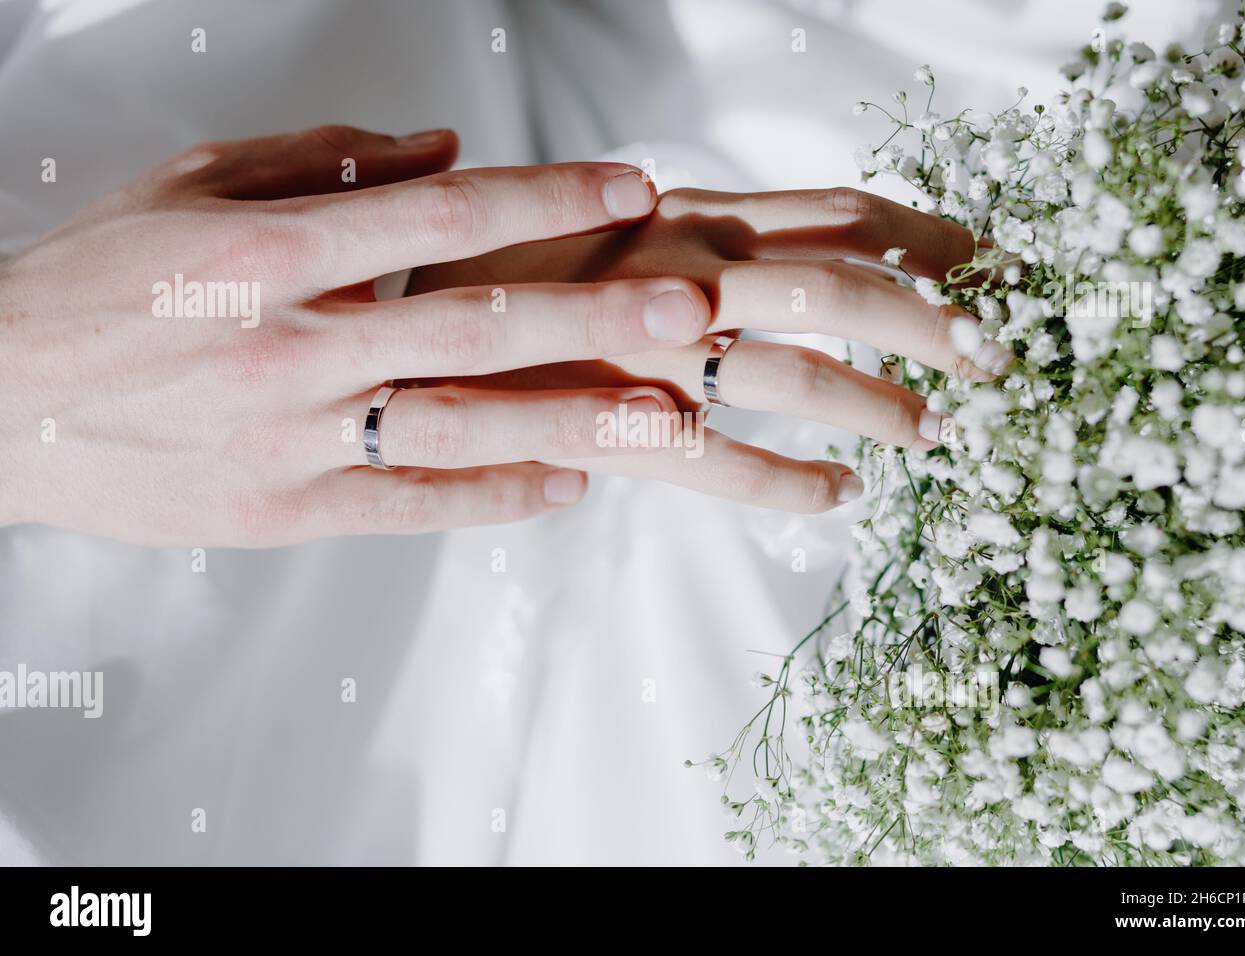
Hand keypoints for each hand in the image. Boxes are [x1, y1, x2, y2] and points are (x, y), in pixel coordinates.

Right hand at [0, 126, 713, 545]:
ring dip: (573, 418)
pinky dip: (493, 495)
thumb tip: (446, 148)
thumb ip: (324, 159)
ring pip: (458, 425)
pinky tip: (567, 485)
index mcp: (272, 247)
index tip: (631, 185)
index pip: (442, 215)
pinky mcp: (282, 510)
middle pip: (473, 324)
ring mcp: (291, 435)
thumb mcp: (192, 186)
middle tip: (689, 305)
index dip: (549, 194)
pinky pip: (410, 505)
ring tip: (667, 416)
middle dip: (594, 312)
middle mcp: (293, 342)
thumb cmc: (96, 284)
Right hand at [408, 186, 1012, 511]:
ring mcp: (645, 348)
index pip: (837, 212)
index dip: (927, 237)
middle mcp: (678, 269)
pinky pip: (719, 464)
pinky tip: (836, 498)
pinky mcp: (611, 425)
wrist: (391, 325)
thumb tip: (753, 225)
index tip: (988, 264)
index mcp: (686, 213)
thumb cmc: (498, 267)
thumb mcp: (597, 218)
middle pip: (840, 287)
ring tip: (930, 434)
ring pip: (792, 374)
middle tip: (993, 359)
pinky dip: (789, 484)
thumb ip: (674, 220)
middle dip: (932, 321)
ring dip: (876, 406)